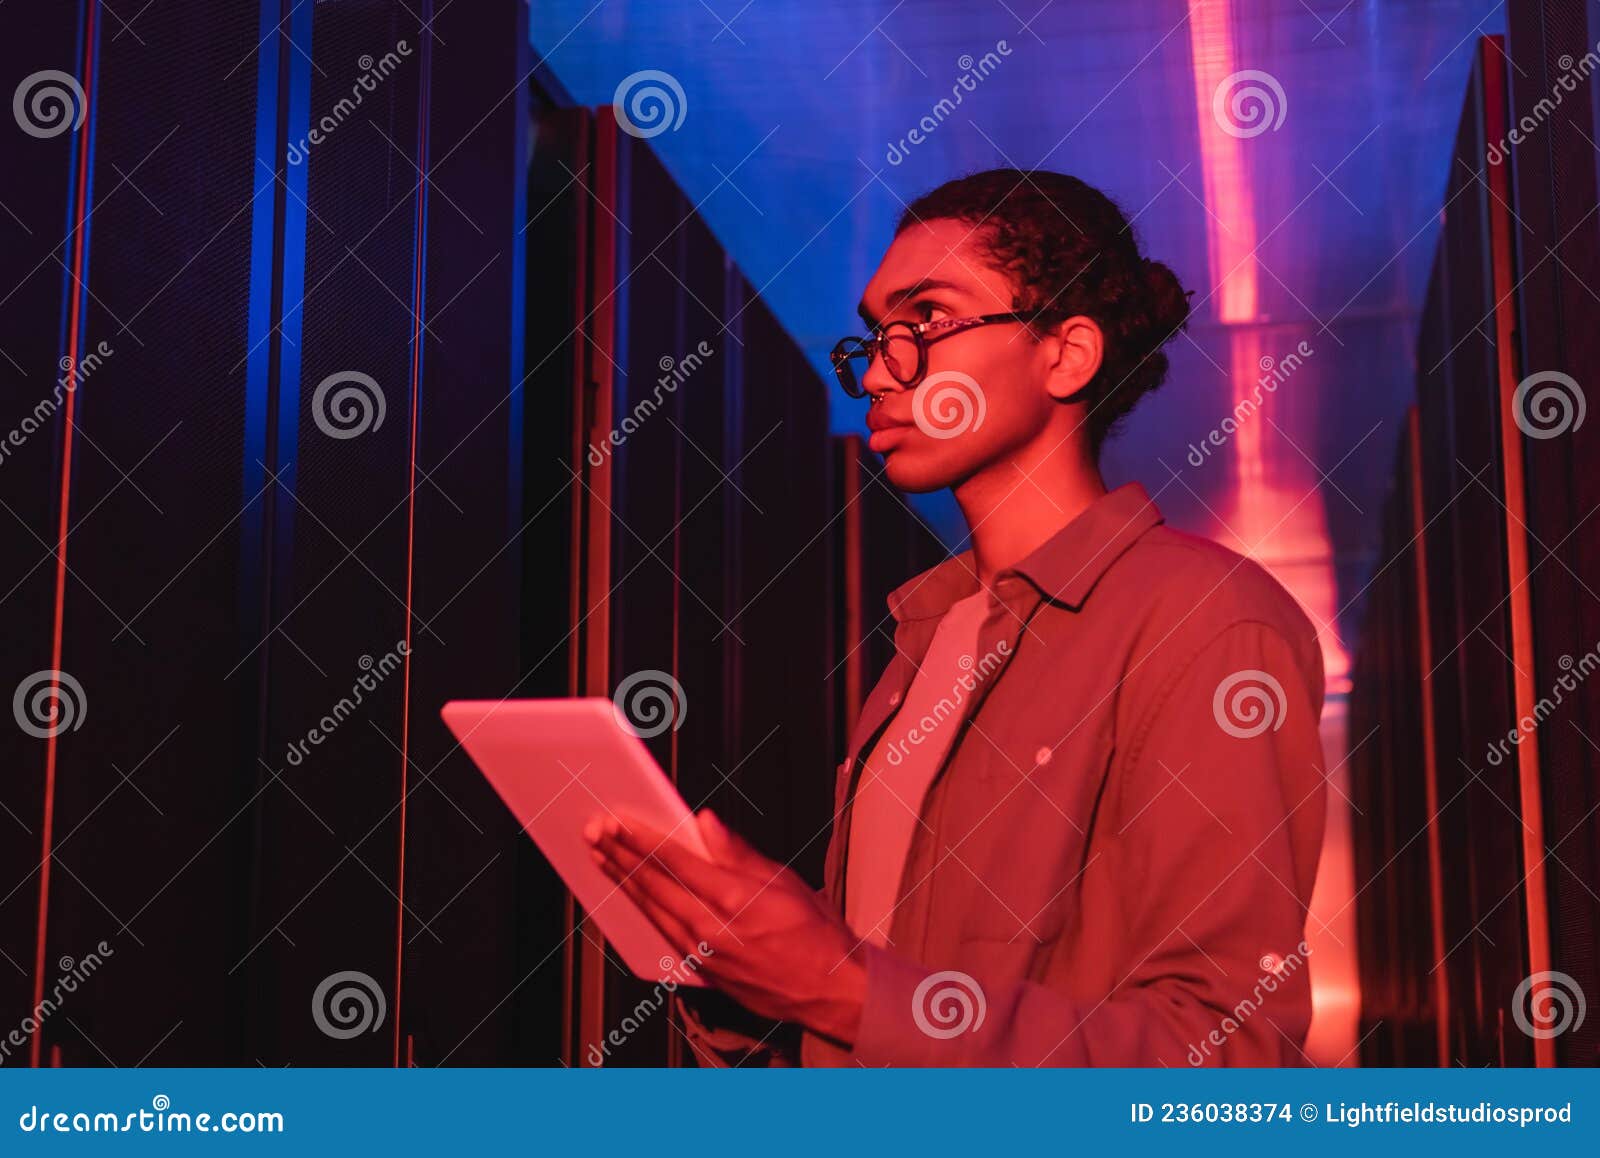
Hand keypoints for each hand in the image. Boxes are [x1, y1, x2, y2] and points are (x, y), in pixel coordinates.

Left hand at [585, 809, 866, 1046]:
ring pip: (651, 911)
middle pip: (655, 886)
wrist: (829, 990)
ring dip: (622, 882)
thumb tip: (707, 823)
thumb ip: (738, 852)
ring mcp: (704, 955)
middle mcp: (713, 930)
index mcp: (736, 900)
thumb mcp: (784, 881)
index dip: (642, 838)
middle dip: (621, 856)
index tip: (619, 821)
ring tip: (601, 858)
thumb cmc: (814, 935)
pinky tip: (628, 897)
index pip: (676, 861)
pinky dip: (641, 911)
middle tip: (595, 833)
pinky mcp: (701, 971)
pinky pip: (661, 935)